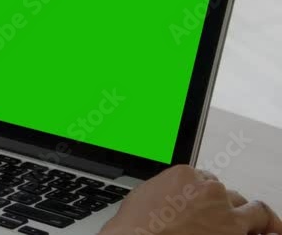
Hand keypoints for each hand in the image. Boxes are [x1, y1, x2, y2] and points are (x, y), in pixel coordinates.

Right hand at [102, 165, 281, 234]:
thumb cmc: (136, 227)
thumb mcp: (143, 197)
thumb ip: (166, 193)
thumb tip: (170, 200)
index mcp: (183, 175)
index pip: (204, 180)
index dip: (206, 196)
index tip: (205, 206)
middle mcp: (207, 187)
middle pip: (226, 193)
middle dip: (225, 205)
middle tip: (222, 219)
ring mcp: (223, 208)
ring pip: (248, 207)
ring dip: (247, 217)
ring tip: (256, 227)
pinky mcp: (233, 226)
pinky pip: (261, 221)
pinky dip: (267, 227)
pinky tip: (271, 232)